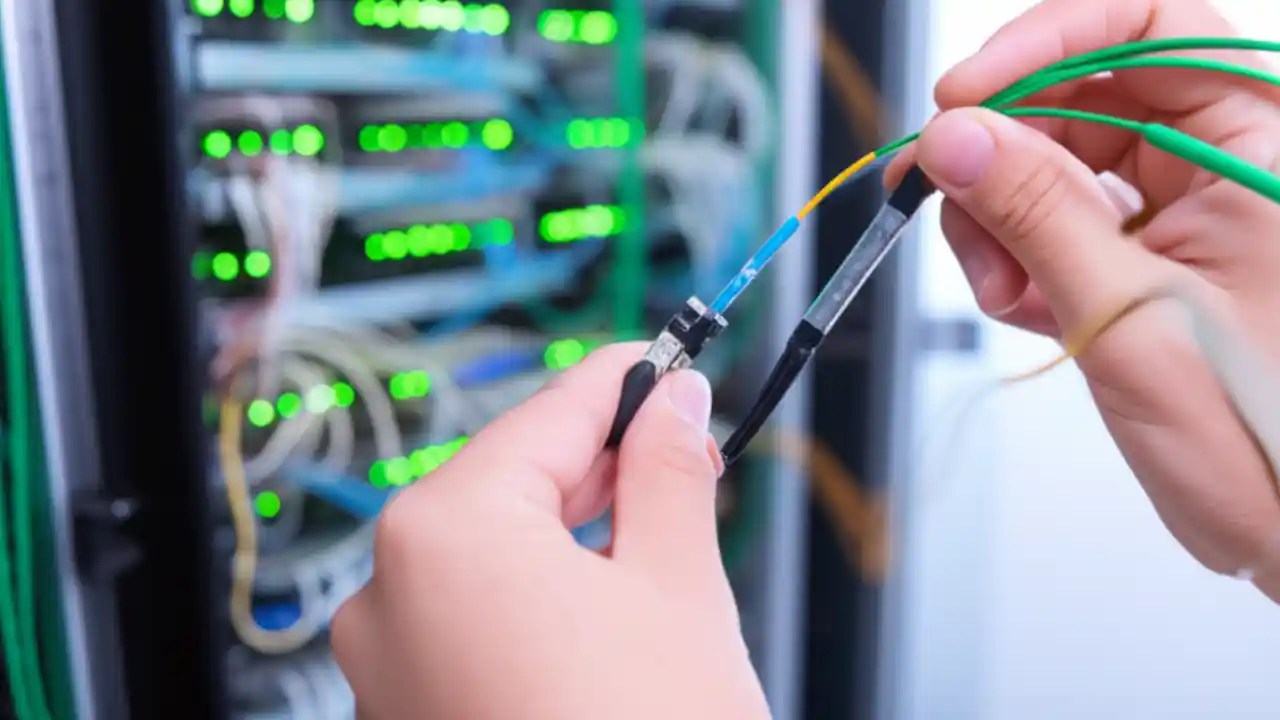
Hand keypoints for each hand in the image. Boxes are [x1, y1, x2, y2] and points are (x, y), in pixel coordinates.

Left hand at [331, 344, 769, 718]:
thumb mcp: (679, 588)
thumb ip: (668, 473)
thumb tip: (673, 406)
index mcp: (445, 534)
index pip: (549, 413)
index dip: (624, 384)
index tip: (667, 367)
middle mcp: (389, 590)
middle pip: (511, 480)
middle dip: (602, 467)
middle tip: (686, 458)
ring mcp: (386, 661)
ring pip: (491, 551)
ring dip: (572, 533)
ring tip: (656, 543)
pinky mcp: (405, 710)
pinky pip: (468, 616)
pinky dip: (533, 597)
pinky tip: (602, 612)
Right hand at [888, 0, 1279, 599]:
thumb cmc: (1267, 438)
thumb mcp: (1133, 316)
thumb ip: (1036, 216)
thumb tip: (954, 138)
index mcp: (1258, 143)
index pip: (1144, 25)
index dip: (1043, 43)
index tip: (965, 96)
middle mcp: (1222, 159)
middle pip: (1080, 94)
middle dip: (1001, 148)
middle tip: (938, 192)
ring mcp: (1181, 207)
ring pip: (1054, 159)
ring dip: (1001, 216)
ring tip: (1002, 286)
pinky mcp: (1146, 251)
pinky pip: (1056, 219)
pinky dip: (1018, 256)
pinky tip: (1024, 303)